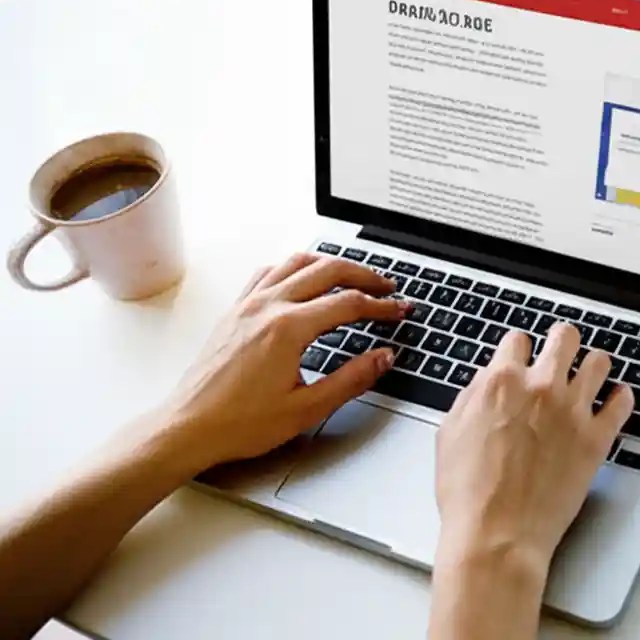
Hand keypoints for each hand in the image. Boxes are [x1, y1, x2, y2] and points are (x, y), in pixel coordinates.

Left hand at [154, 253, 407, 473]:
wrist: (189, 427)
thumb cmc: (239, 423)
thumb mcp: (307, 409)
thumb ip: (352, 379)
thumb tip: (383, 357)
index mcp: (288, 329)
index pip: (348, 304)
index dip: (381, 306)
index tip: (398, 310)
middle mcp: (267, 307)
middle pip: (327, 270)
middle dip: (364, 275)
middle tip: (386, 288)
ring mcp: (247, 305)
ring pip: (297, 263)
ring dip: (330, 264)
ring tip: (352, 275)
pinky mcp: (234, 311)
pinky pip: (268, 273)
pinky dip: (294, 268)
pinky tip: (302, 279)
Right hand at [434, 324, 634, 573]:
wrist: (497, 535)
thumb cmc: (469, 495)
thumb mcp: (450, 434)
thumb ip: (471, 397)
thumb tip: (486, 381)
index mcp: (501, 383)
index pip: (518, 340)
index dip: (519, 350)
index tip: (523, 359)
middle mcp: (540, 388)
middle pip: (563, 337)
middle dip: (561, 342)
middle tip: (562, 352)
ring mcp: (572, 411)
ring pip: (598, 362)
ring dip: (593, 366)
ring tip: (591, 375)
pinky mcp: (597, 438)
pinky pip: (622, 403)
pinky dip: (621, 399)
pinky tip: (616, 401)